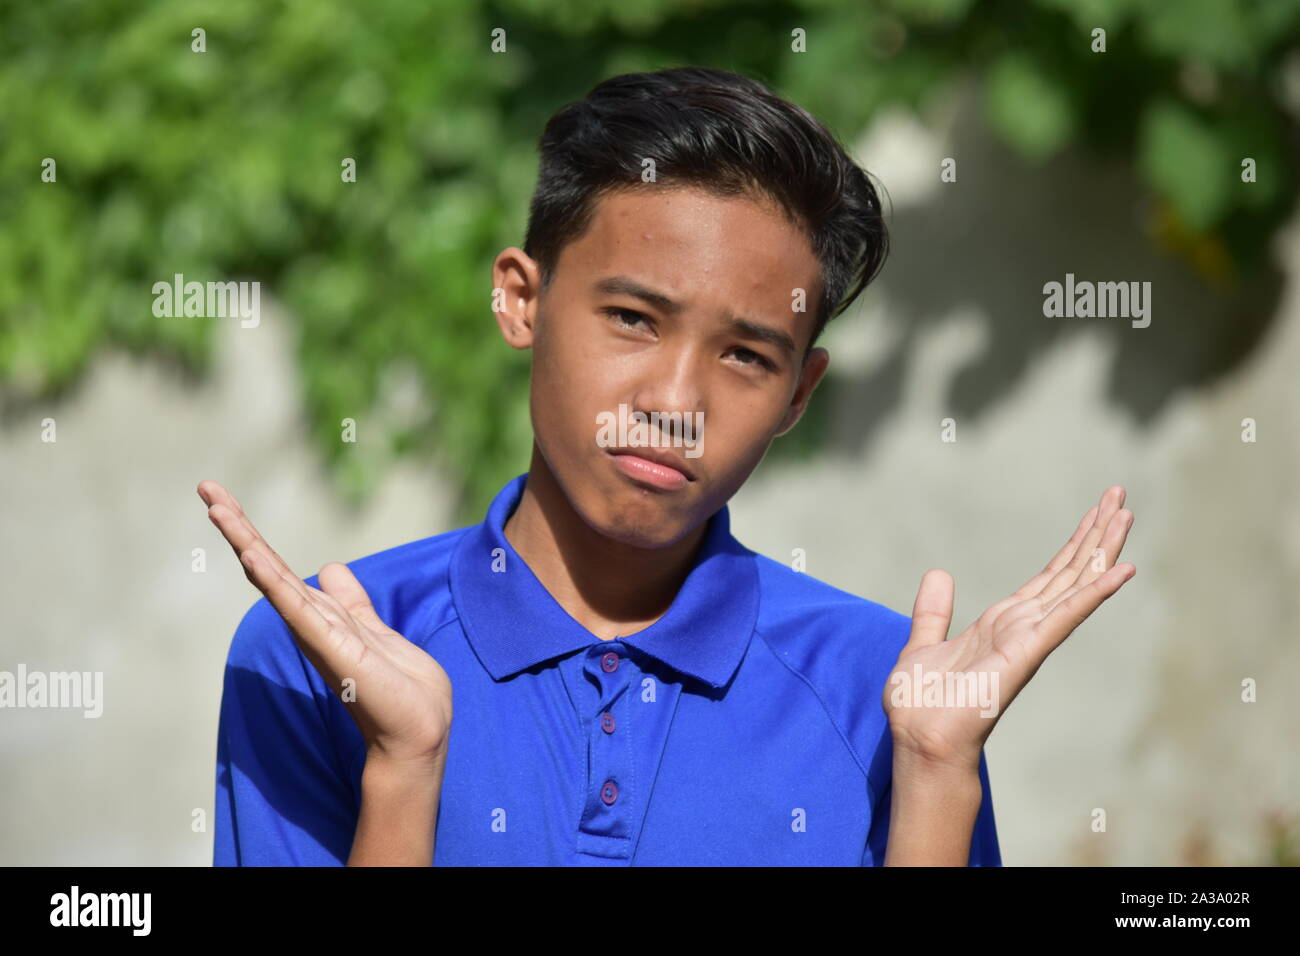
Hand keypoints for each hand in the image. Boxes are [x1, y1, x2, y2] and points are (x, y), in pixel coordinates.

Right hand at [199, 479, 451, 769]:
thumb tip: (331, 569)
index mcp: (321, 616)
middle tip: (205, 486)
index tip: (222, 498)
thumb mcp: (375, 631)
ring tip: (217, 507)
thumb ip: (351, 603)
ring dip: (246, 542)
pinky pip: (298, 608)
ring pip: (274, 580)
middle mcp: (311, 623)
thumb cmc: (400, 689)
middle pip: (267, 567)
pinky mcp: (333, 649)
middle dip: (238, 527)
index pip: (281, 568)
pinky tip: (250, 556)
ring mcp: (318, 635)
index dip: (254, 534)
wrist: (418, 732)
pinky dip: (273, 583)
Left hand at [883, 486, 1135, 770]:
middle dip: (1095, 535)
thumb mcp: (923, 645)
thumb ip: (933, 612)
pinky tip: (1121, 569)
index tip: (1095, 511)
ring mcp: (1029, 640)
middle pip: (1069, 572)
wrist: (920, 740)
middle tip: (1120, 496)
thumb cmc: (922, 706)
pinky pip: (1066, 617)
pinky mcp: (1027, 654)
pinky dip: (1094, 592)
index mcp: (1003, 623)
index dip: (1072, 544)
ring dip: (1102, 551)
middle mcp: (1024, 627)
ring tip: (1126, 514)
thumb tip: (939, 574)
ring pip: (1075, 585)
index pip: (1048, 577)